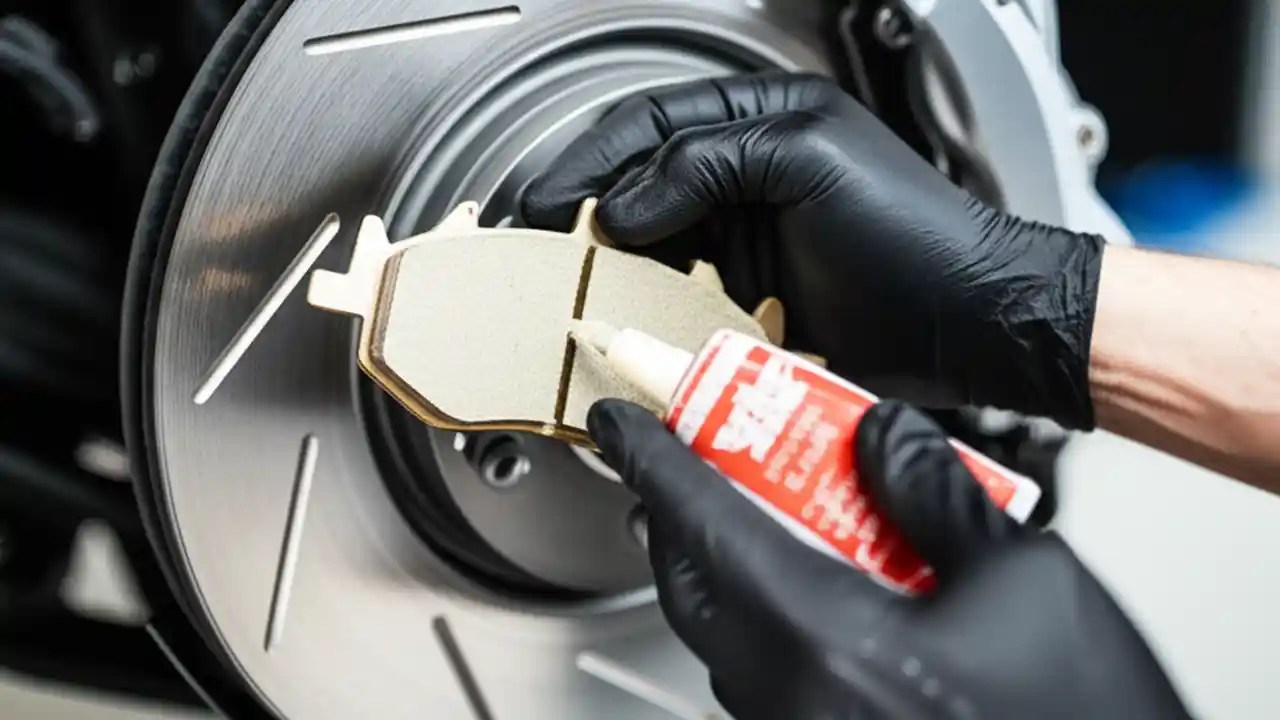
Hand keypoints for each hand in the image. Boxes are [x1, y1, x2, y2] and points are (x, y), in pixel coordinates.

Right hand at [526, 73, 1103, 427]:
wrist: (970, 320)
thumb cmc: (915, 230)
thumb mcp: (804, 160)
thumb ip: (702, 166)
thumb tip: (622, 206)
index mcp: (759, 121)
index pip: (647, 126)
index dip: (585, 160)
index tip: (543, 201)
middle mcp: (746, 173)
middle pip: (637, 183)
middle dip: (582, 212)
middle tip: (533, 245)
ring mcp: (747, 235)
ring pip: (651, 242)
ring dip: (606, 264)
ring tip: (561, 285)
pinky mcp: (752, 294)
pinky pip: (679, 293)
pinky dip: (644, 305)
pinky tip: (619, 317)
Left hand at [587, 398, 1188, 719]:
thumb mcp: (1024, 578)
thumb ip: (932, 492)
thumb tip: (879, 434)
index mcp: (828, 642)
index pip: (707, 525)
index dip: (656, 461)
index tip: (622, 422)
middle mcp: (795, 701)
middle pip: (696, 586)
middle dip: (684, 512)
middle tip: (701, 454)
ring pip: (727, 636)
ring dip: (730, 564)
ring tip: (773, 509)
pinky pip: (767, 675)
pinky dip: (772, 616)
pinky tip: (827, 590)